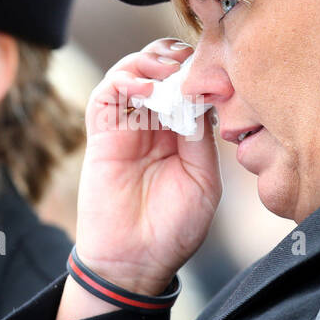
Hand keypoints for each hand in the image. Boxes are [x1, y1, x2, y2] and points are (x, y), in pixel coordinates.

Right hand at [67, 38, 221, 309]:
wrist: (134, 262)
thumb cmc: (174, 229)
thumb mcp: (204, 181)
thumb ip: (201, 139)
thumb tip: (201, 99)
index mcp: (184, 133)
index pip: (192, 84)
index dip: (203, 69)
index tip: (219, 68)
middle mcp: (155, 123)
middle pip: (163, 68)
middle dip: (178, 56)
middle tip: (191, 61)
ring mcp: (127, 126)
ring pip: (134, 71)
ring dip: (151, 63)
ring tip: (168, 72)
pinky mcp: (101, 133)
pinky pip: (107, 93)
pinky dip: (124, 79)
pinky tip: (145, 90)